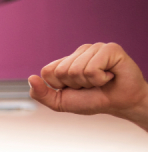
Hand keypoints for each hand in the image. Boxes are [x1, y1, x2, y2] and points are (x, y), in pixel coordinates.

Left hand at [29, 43, 147, 122]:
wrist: (120, 103)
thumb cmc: (92, 101)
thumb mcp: (60, 102)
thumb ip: (41, 94)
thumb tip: (31, 78)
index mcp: (66, 61)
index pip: (47, 71)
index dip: (59, 86)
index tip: (75, 88)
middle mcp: (79, 52)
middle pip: (61, 71)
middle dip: (75, 85)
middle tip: (91, 85)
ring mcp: (95, 48)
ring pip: (76, 70)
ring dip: (89, 83)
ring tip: (101, 80)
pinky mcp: (110, 48)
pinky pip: (92, 68)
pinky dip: (100, 79)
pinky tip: (109, 76)